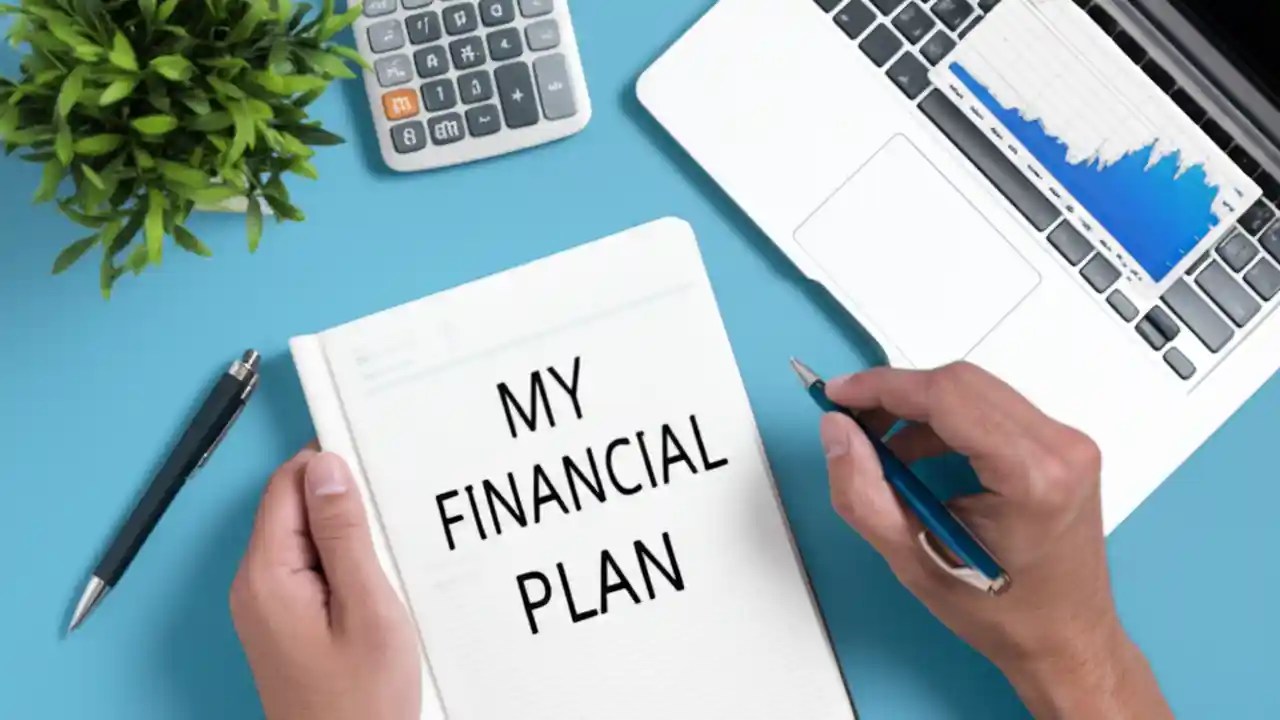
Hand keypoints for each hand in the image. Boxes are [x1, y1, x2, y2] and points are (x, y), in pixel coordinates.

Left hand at [230, 447, 420, 719]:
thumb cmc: (362, 701)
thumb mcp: (367, 608)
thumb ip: (344, 534)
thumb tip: (326, 467)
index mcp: (267, 575)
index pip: (287, 484)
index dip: (330, 464)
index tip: (378, 457)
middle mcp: (254, 584)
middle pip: (292, 507)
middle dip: (342, 498)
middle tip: (396, 508)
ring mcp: (266, 604)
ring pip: (303, 536)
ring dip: (346, 531)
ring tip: (393, 546)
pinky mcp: (283, 621)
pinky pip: (308, 567)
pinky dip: (342, 560)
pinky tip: (378, 576)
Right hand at [821, 362, 1169, 719]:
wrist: (1066, 641)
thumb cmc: (998, 613)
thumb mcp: (913, 560)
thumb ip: (863, 492)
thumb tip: (837, 429)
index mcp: (1032, 475)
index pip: (948, 396)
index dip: (883, 386)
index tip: (838, 395)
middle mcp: (1060, 447)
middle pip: (962, 384)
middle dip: (897, 394)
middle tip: (852, 422)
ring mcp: (1068, 442)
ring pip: (976, 391)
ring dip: (920, 408)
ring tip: (880, 446)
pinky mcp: (1063, 447)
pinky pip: (993, 409)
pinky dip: (946, 421)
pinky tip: (917, 453)